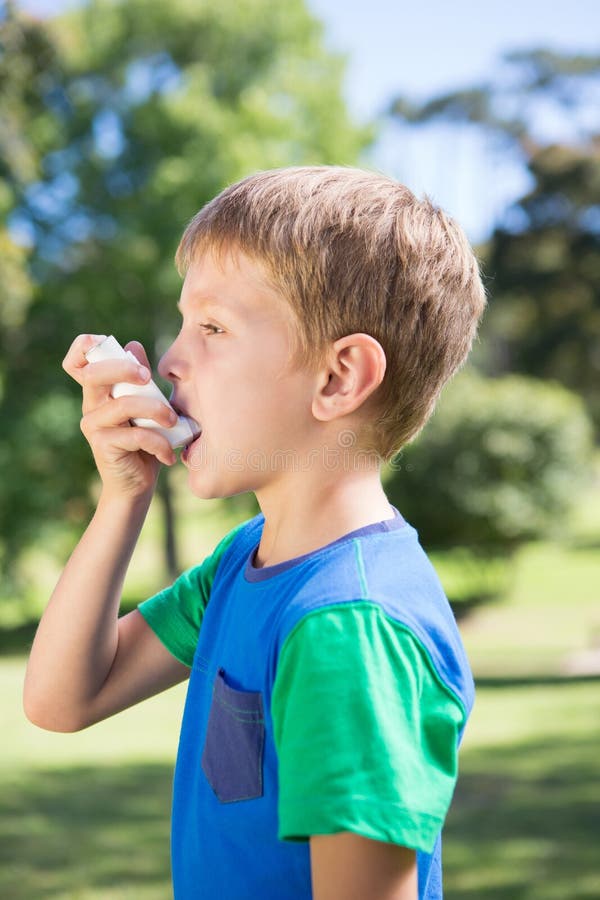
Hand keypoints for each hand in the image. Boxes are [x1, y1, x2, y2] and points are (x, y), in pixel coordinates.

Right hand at [63, 334, 176, 499]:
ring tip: (173, 422)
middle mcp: (91, 405)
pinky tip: (168, 454)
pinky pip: (135, 435)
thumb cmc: (145, 442)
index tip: (108, 342)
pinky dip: (158, 442)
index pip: (77, 362)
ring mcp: (94, 426)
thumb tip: (133, 345)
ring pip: (123, 405)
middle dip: (124, 368)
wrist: (138, 485)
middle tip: (149, 377)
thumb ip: (140, 380)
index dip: (84, 346)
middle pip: (95, 374)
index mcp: (99, 391)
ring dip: (156, 410)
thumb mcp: (146, 406)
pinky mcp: (104, 446)